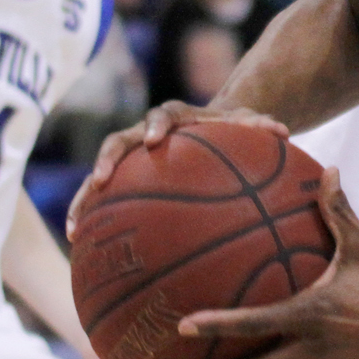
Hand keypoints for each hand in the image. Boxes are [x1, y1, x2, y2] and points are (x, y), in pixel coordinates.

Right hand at [67, 101, 287, 236]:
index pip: (163, 116)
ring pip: (100, 172)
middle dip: (107, 160)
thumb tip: (283, 131)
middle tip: (99, 180)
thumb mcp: (246, 125)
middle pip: (118, 141)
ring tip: (75, 225)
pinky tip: (79, 242)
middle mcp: (144, 134)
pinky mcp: (123, 178)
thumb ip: (260, 126)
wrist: (208, 130)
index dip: (156, 126)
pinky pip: (102, 197)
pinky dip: (88, 215)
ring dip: (84, 196)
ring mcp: (130, 157)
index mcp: (174, 118)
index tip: (155, 141)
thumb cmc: (230, 131)